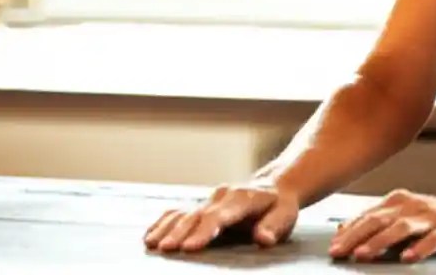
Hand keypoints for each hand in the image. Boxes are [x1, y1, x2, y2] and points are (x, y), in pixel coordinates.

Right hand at [143, 180, 299, 252]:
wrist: (274, 186)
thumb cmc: (279, 207)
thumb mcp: (285, 215)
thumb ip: (274, 226)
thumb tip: (264, 238)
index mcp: (243, 198)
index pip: (220, 216)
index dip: (205, 231)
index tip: (190, 246)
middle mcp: (222, 196)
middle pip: (197, 215)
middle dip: (180, 232)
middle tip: (166, 249)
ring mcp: (209, 199)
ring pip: (183, 212)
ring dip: (167, 228)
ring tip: (152, 244)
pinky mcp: (201, 204)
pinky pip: (177, 211)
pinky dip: (163, 222)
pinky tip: (150, 235)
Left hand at [329, 189, 435, 263]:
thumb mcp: (407, 214)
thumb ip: (378, 220)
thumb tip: (343, 228)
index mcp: (400, 201)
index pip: (369, 216)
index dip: (349, 232)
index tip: (332, 248)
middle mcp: (414, 206)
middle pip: (380, 220)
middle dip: (356, 236)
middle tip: (338, 252)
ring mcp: (434, 217)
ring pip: (403, 227)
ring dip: (380, 241)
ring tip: (363, 254)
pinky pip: (435, 239)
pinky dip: (420, 248)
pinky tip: (407, 258)